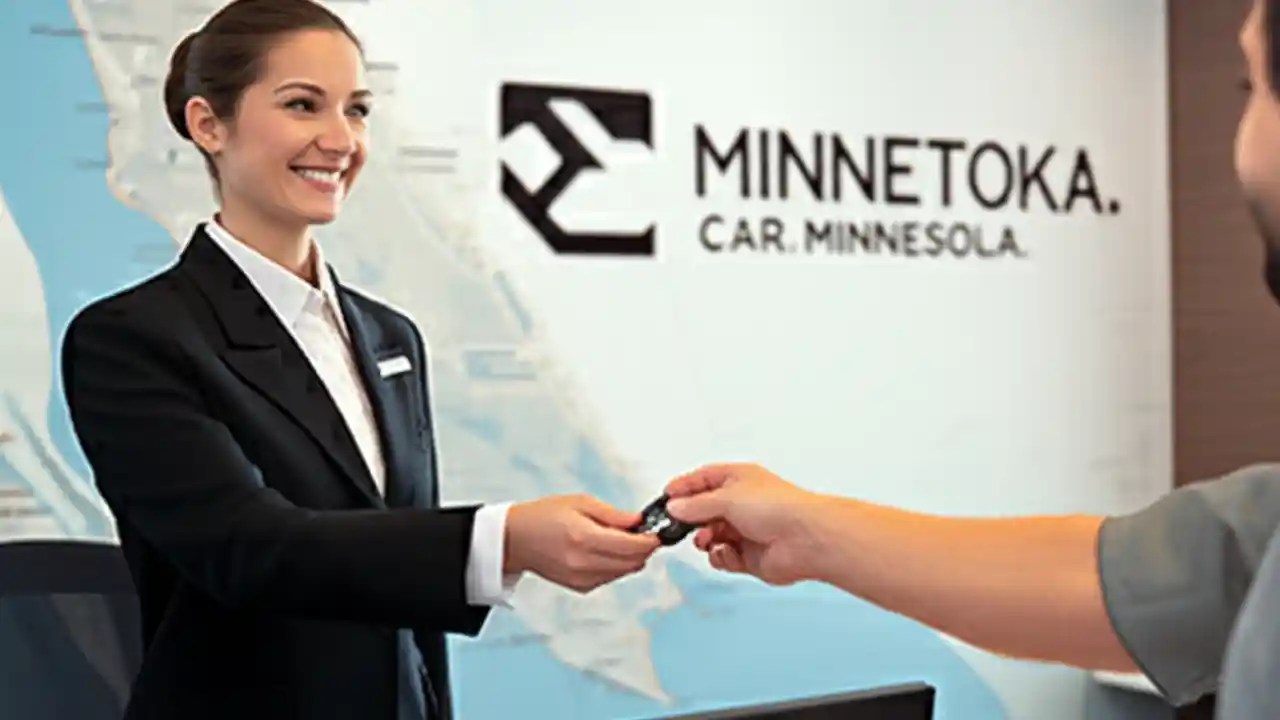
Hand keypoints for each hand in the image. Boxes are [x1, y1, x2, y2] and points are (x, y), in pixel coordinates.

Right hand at [504, 494, 659, 592]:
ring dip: (632, 558)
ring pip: (625, 572)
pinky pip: (611, 578)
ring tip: (624, 540)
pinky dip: (617, 566)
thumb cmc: (544, 516)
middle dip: (644, 549)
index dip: (650, 540)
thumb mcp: (580, 502)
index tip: (657, 531)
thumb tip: (640, 521)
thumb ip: (613, 514)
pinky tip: (607, 552)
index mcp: (584, 537)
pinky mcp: (580, 587)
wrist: (516, 540)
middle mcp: (583, 562)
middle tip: (644, 533)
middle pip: (633, 563)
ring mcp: (582, 578)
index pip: (631, 546)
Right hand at [664, 463, 825, 585]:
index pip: (703, 479)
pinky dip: (722, 557)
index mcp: (739, 480)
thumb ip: (696, 505)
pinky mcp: (750, 555)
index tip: (666, 497)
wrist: (805, 539)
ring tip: (706, 540)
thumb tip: (675, 507)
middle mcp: (742, 503)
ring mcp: (746, 530)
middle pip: (705, 510)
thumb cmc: (778, 508)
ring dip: (706, 540)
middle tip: (677, 525)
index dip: (684, 487)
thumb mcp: (727, 498)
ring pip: (713, 536)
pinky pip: (725, 557)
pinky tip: (728, 553)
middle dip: (691, 518)